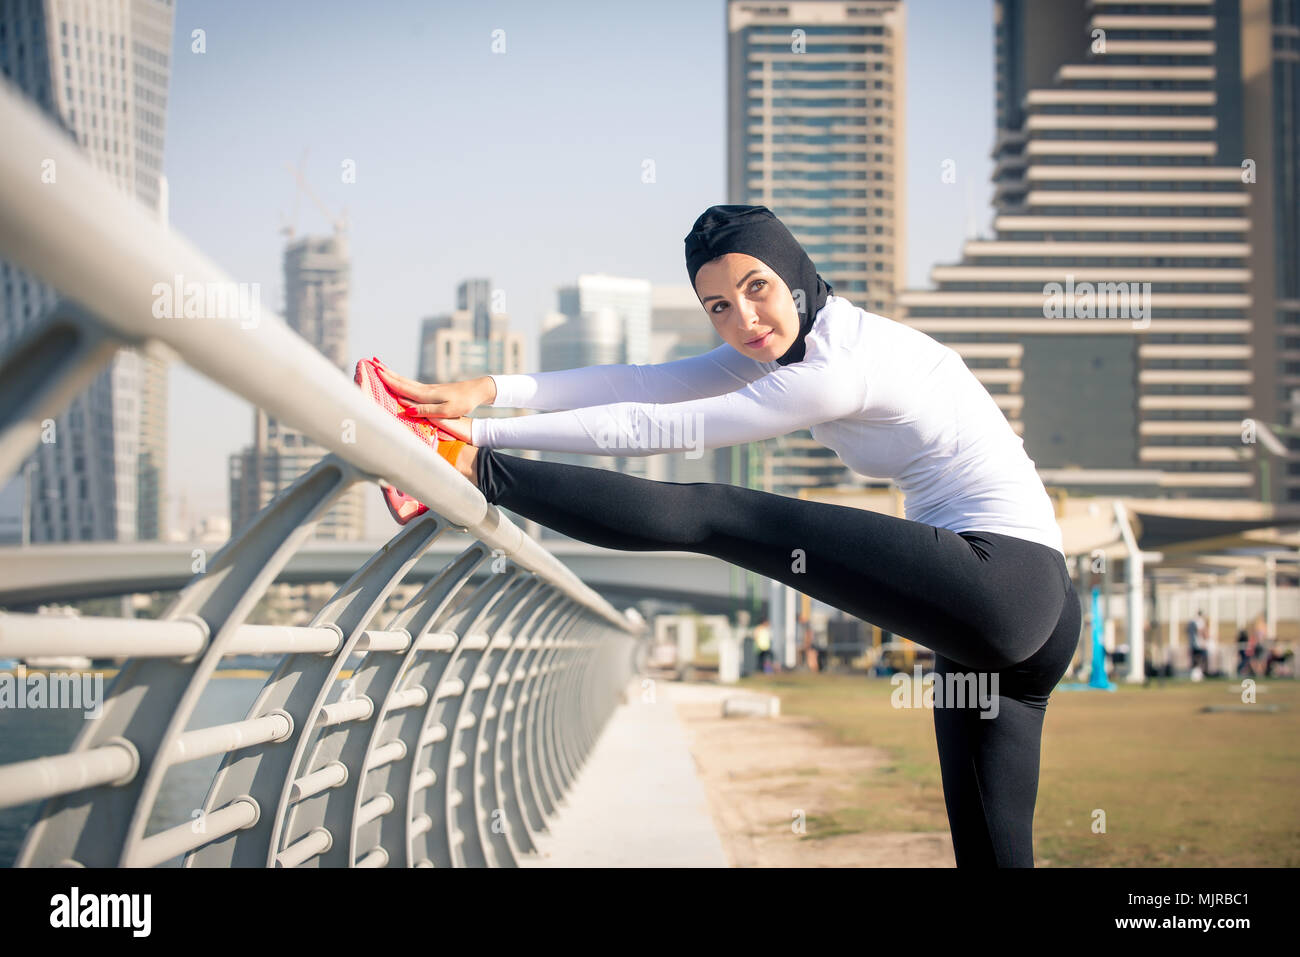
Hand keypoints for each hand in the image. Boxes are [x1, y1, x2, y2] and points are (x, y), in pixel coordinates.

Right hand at [374, 362, 492, 419]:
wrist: (477, 391)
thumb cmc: (463, 403)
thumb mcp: (446, 410)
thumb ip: (426, 410)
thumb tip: (406, 409)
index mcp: (426, 395)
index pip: (403, 387)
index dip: (388, 379)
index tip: (374, 370)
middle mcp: (425, 389)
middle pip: (402, 381)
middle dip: (386, 373)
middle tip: (372, 363)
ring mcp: (429, 389)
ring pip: (406, 381)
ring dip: (393, 375)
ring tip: (381, 369)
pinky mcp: (433, 390)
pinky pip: (413, 385)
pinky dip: (403, 381)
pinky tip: (401, 382)